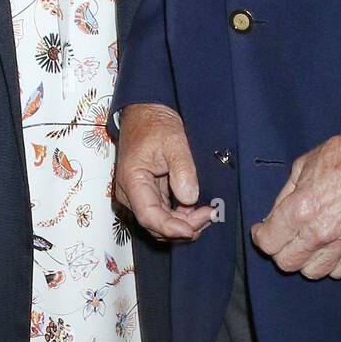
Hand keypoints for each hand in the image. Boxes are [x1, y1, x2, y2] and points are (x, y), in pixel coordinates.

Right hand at [114, 103, 214, 241]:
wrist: (146, 113)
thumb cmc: (155, 124)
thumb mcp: (173, 139)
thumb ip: (182, 168)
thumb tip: (190, 198)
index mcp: (132, 180)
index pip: (148, 215)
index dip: (170, 227)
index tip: (192, 228)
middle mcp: (131, 194)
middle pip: (155, 224)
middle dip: (183, 226)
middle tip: (209, 215)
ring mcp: (139, 196)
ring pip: (160, 222)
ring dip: (183, 224)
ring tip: (207, 213)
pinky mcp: (149, 194)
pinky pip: (163, 213)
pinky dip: (180, 216)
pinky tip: (198, 210)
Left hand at [251, 124, 340, 278]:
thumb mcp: (303, 165)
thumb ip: (285, 195)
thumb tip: (274, 216)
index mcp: (301, 209)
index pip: (269, 242)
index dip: (260, 236)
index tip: (261, 230)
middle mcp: (320, 233)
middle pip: (287, 263)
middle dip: (279, 250)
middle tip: (283, 236)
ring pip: (312, 272)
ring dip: (305, 259)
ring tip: (307, 242)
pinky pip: (339, 271)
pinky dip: (330, 263)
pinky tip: (329, 246)